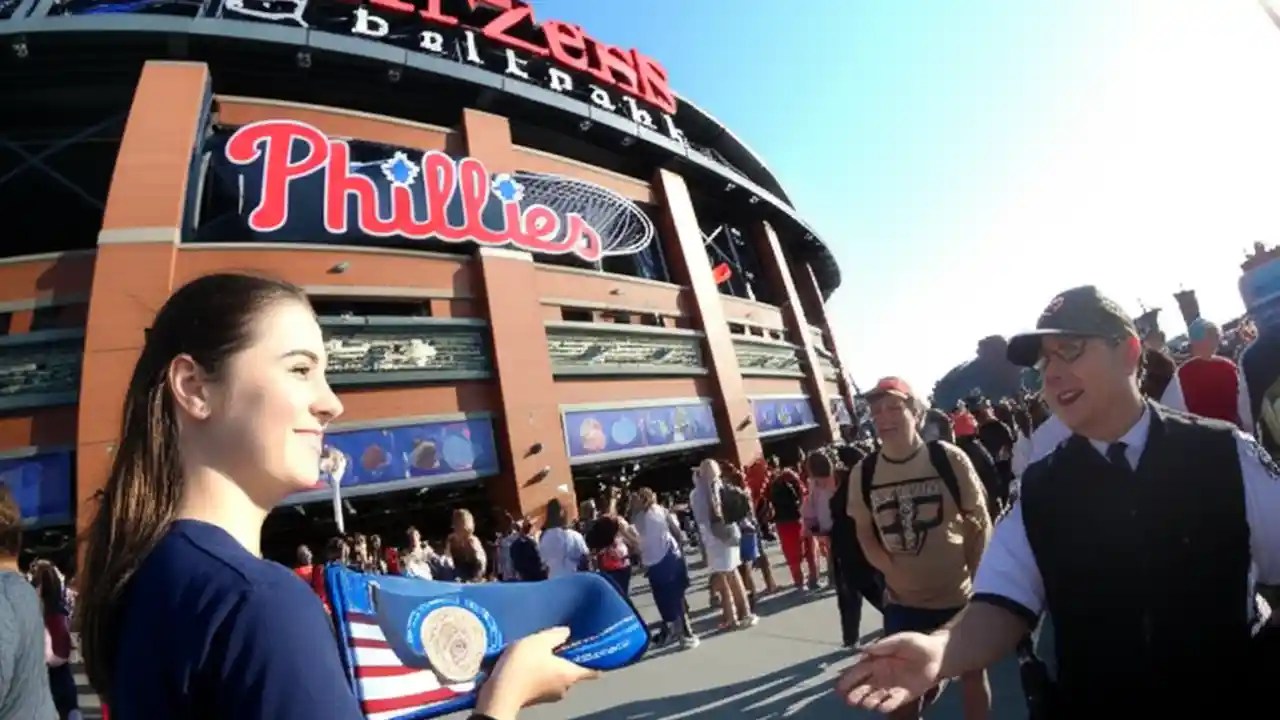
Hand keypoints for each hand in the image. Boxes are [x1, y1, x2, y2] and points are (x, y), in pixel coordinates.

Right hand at [475, 627, 598, 719]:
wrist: (499, 693)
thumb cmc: (522, 666)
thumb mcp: (539, 641)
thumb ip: (556, 635)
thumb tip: (566, 632)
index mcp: (570, 674)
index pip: (593, 671)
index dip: (596, 661)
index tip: (594, 651)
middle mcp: (564, 688)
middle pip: (572, 672)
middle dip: (565, 659)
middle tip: (553, 645)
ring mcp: (550, 696)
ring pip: (557, 677)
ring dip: (549, 667)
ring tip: (536, 653)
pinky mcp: (536, 699)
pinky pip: (543, 683)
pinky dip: (538, 674)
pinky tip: (526, 664)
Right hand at [835, 632, 945, 712]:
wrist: (938, 655)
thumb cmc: (917, 644)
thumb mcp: (900, 640)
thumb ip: (883, 645)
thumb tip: (865, 650)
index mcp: (876, 661)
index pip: (858, 671)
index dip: (848, 679)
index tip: (839, 688)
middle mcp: (881, 676)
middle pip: (864, 687)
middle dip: (856, 694)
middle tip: (849, 701)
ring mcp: (892, 686)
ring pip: (876, 696)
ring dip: (869, 701)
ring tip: (866, 704)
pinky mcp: (905, 694)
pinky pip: (894, 701)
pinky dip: (887, 705)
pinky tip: (882, 707)